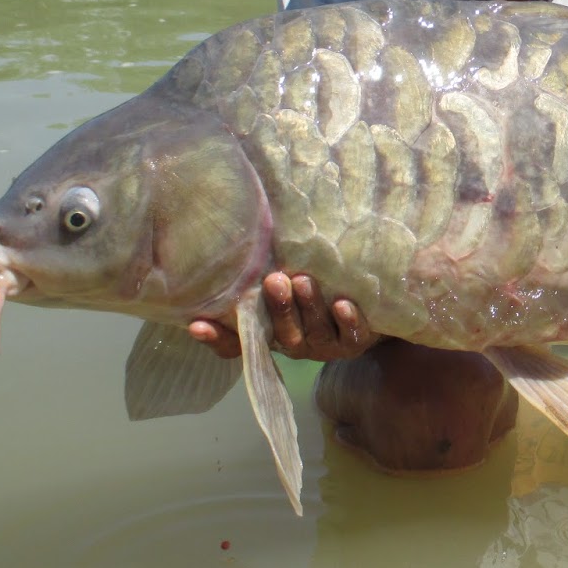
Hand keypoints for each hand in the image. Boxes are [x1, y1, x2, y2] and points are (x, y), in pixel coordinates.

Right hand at [188, 272, 377, 361]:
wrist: (370, 309)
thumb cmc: (318, 285)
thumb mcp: (288, 279)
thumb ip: (264, 267)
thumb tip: (242, 221)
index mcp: (271, 332)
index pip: (236, 342)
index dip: (217, 336)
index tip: (196, 324)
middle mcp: (295, 342)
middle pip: (281, 333)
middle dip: (277, 308)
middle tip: (274, 280)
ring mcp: (325, 346)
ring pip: (315, 332)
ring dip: (309, 307)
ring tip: (304, 281)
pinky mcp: (355, 343)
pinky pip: (351, 336)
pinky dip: (347, 321)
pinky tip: (343, 304)